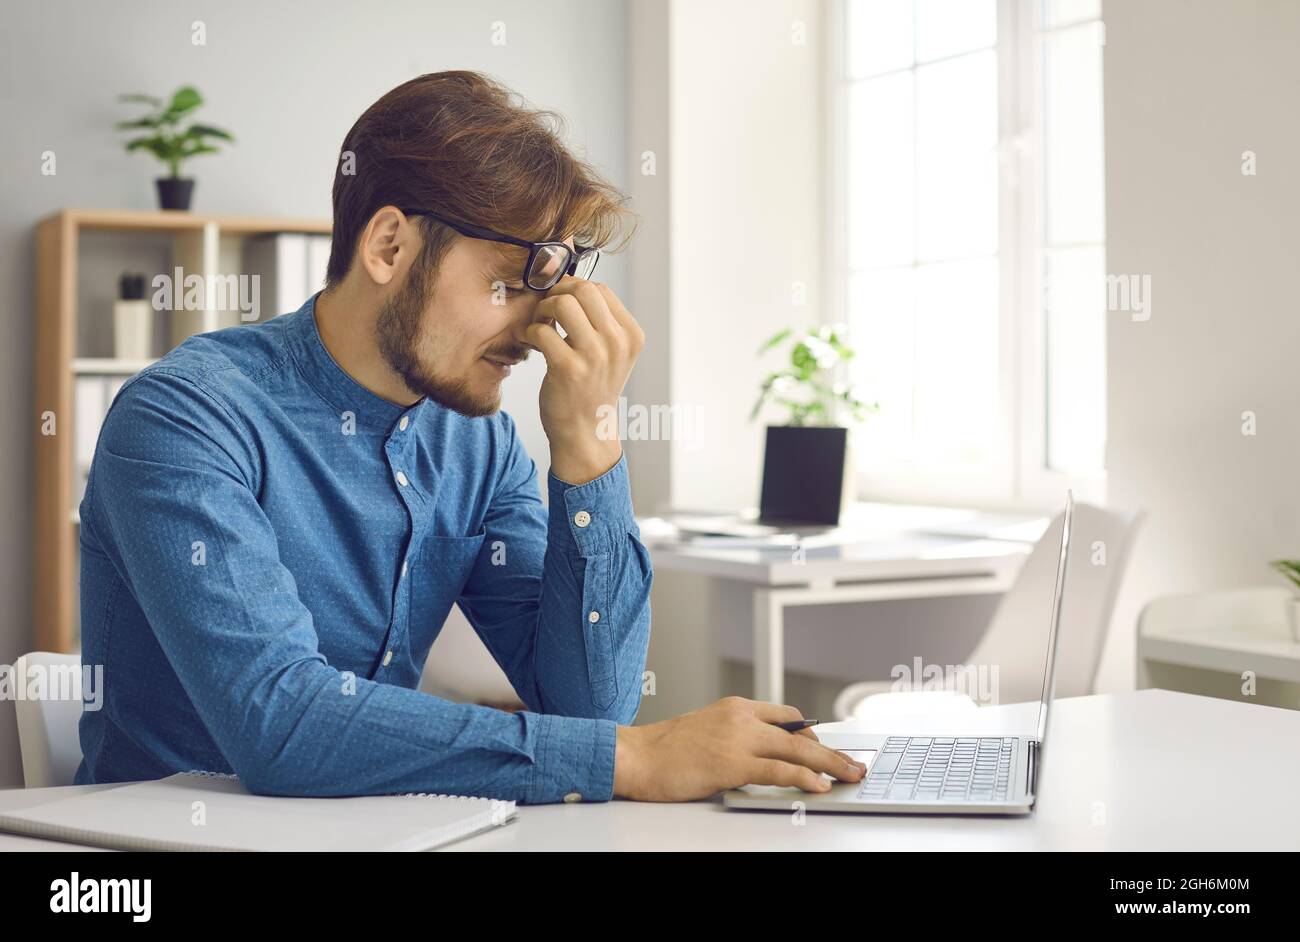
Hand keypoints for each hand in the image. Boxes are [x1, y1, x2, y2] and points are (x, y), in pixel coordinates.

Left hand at [521, 277, 644, 484]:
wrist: (587, 431)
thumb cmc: (592, 388)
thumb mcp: (611, 352)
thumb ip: (599, 320)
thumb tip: (568, 283)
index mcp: (631, 335)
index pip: (600, 289)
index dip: (573, 288)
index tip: (560, 303)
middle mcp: (618, 343)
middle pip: (583, 289)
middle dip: (557, 293)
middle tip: (546, 310)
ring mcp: (595, 356)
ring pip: (562, 304)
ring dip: (543, 310)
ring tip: (539, 325)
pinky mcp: (569, 370)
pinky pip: (542, 331)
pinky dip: (530, 333)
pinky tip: (530, 343)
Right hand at [612, 697, 866, 800]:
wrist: (635, 756)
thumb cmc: (663, 750)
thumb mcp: (705, 732)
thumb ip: (735, 738)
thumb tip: (762, 758)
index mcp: (735, 706)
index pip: (786, 715)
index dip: (811, 734)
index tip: (826, 748)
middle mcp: (741, 717)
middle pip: (800, 733)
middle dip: (832, 751)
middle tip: (854, 765)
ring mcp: (737, 738)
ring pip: (797, 751)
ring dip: (829, 765)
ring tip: (850, 776)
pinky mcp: (732, 763)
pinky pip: (778, 770)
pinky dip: (803, 778)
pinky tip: (819, 786)